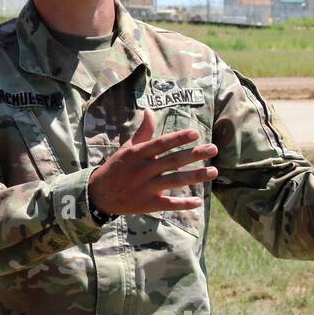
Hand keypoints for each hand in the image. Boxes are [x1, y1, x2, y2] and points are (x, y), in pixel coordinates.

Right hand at [88, 108, 217, 216]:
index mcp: (137, 154)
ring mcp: (145, 188)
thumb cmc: (117, 167)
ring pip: (174, 181)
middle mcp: (142, 170)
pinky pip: (168, 204)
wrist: (99, 194)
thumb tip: (149, 110)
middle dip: (194, 155)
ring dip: (195, 177)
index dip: (178, 138)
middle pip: (172, 161)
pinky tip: (198, 202)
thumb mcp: (127, 148)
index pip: (161, 144)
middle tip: (213, 149)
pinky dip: (183, 204)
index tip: (195, 133)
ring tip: (214, 172)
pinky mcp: (147, 204)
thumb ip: (143, 131)